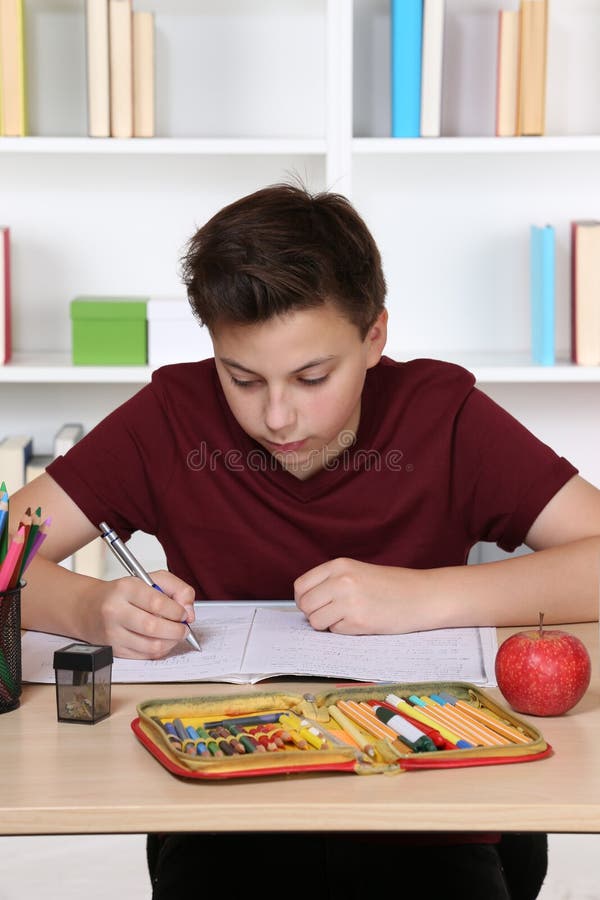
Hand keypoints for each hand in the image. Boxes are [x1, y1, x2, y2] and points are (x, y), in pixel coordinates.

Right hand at [81, 570, 195, 658]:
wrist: (88, 608)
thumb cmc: (123, 593)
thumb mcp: (151, 579)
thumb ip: (177, 589)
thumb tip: (189, 612)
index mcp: (125, 588)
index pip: (157, 603)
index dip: (177, 611)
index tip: (184, 614)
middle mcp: (115, 610)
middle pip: (154, 627)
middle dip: (177, 630)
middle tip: (184, 628)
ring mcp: (112, 633)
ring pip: (151, 645)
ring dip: (171, 643)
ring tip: (175, 635)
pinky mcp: (113, 649)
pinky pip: (144, 656)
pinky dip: (159, 651)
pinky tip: (162, 641)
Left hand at [294, 557, 425, 634]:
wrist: (423, 595)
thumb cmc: (392, 586)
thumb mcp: (357, 572)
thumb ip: (332, 581)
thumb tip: (306, 600)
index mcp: (339, 565)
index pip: (301, 586)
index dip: (304, 599)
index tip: (313, 605)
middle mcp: (341, 580)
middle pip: (305, 605)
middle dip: (314, 614)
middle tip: (331, 615)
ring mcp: (349, 601)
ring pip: (316, 621)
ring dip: (328, 624)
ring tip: (348, 618)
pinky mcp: (359, 621)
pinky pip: (336, 631)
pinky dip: (345, 631)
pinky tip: (363, 622)